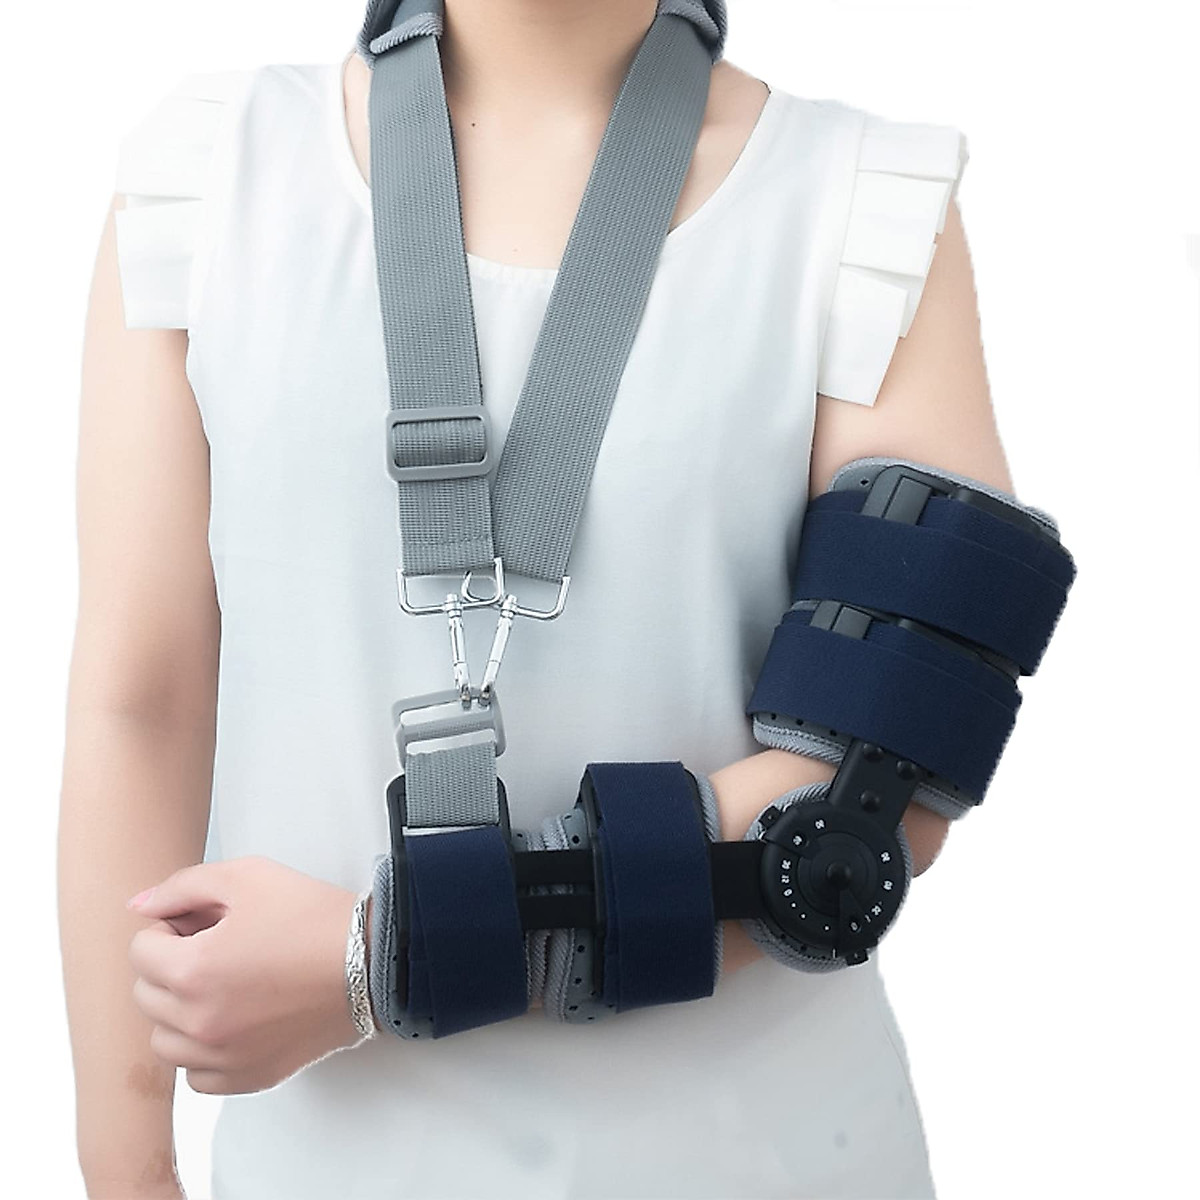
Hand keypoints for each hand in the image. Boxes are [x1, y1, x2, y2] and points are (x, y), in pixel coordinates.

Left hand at [127, 856, 364, 1094]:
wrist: (372, 960)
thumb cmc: (312, 916)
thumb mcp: (247, 877)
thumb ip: (182, 887)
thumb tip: (138, 907)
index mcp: (191, 970)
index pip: (140, 951)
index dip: (169, 929)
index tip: (202, 924)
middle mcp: (197, 1022)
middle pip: (147, 996)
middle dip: (171, 966)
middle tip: (215, 947)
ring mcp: (222, 1056)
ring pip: (164, 1041)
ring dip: (179, 1012)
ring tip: (221, 986)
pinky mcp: (248, 1076)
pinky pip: (196, 1075)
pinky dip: (203, 1051)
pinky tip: (233, 1020)